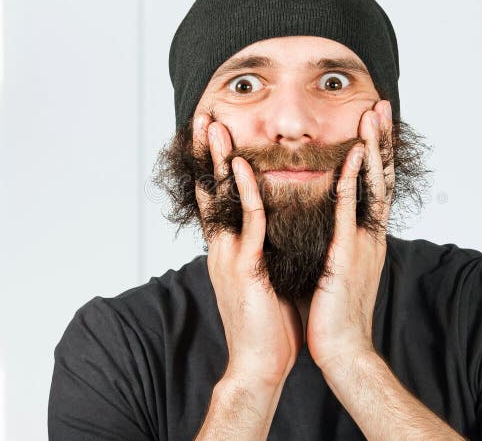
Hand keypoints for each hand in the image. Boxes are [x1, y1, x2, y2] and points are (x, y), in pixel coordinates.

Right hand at [192, 113, 303, 387]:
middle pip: (210, 189)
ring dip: (218, 159)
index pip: (217, 197)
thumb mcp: (266, 277)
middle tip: (202, 117)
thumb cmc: (269, 324)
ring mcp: (229, 255)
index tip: (213, 135)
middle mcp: (223, 247)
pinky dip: (246, 191)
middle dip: (206, 152)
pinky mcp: (245, 267)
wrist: (260, 364)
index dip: (213, 165)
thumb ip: (265, 250)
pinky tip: (244, 166)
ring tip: (214, 126)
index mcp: (229, 249)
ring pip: (222, 197)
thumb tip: (279, 228)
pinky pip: (247, 222)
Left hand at [305, 100, 393, 371]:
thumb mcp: (336, 267)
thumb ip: (336, 241)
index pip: (373, 186)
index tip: (373, 125)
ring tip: (372, 116)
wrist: (339, 349)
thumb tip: (327, 224)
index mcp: (365, 237)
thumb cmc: (331, 312)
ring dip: (372, 149)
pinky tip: (353, 156)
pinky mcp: (347, 254)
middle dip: (381, 140)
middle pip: (379, 177)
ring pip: (371, 186)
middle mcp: (370, 234)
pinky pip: (349, 211)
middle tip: (381, 106)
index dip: (375, 154)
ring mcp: (363, 242)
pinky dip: (351, 181)